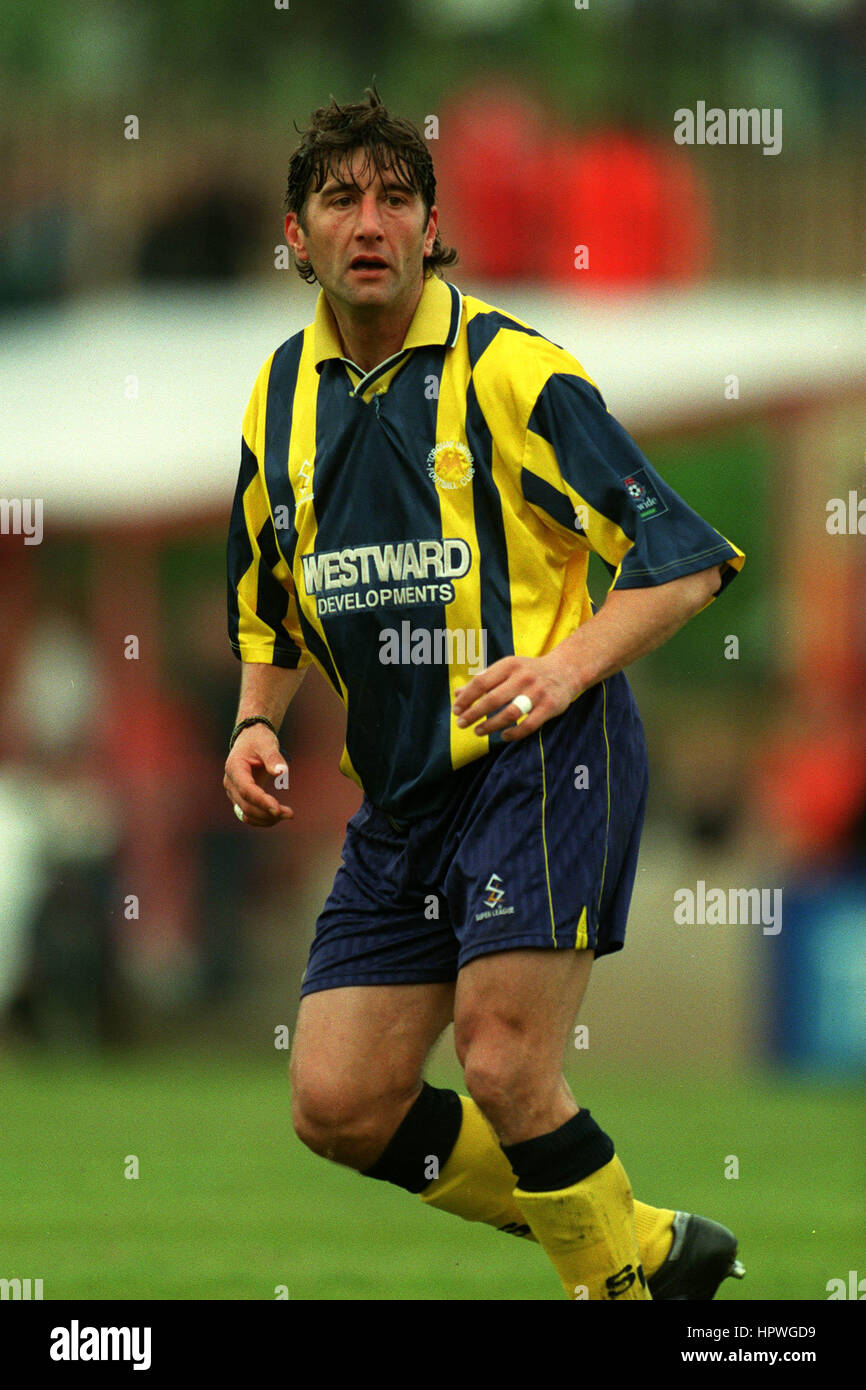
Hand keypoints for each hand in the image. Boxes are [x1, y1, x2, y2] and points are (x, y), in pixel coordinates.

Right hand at [223, 728, 292, 826]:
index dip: (261, 801)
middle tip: (290, 813)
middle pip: (246, 806)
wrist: (250, 740)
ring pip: (246, 814)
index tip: (278, 809)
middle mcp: (230, 783)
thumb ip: (273, 758)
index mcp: (234, 768)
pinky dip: (263, 819)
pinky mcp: (240, 798)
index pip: (246, 790)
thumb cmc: (259, 740)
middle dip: (268, 813)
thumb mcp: (267, 744)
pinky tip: (279, 816)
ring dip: (266, 819)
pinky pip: (248, 815)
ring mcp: (233, 792)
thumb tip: (282, 773)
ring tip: (288, 814)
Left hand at [452, 652, 580, 742]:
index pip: (481, 683)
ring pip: (510, 714)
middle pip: (492, 699)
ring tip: (478, 732)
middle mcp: (523, 677)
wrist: (565, 670)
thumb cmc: (528, 671)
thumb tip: (457, 695)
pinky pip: (528, 725)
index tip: (455, 710)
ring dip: (490, 725)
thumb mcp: (506, 669)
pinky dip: (513, 733)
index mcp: (509, 665)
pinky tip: (503, 736)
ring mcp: (537, 692)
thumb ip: (483, 681)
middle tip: (461, 724)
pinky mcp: (550, 707)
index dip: (466, 698)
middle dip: (473, 714)